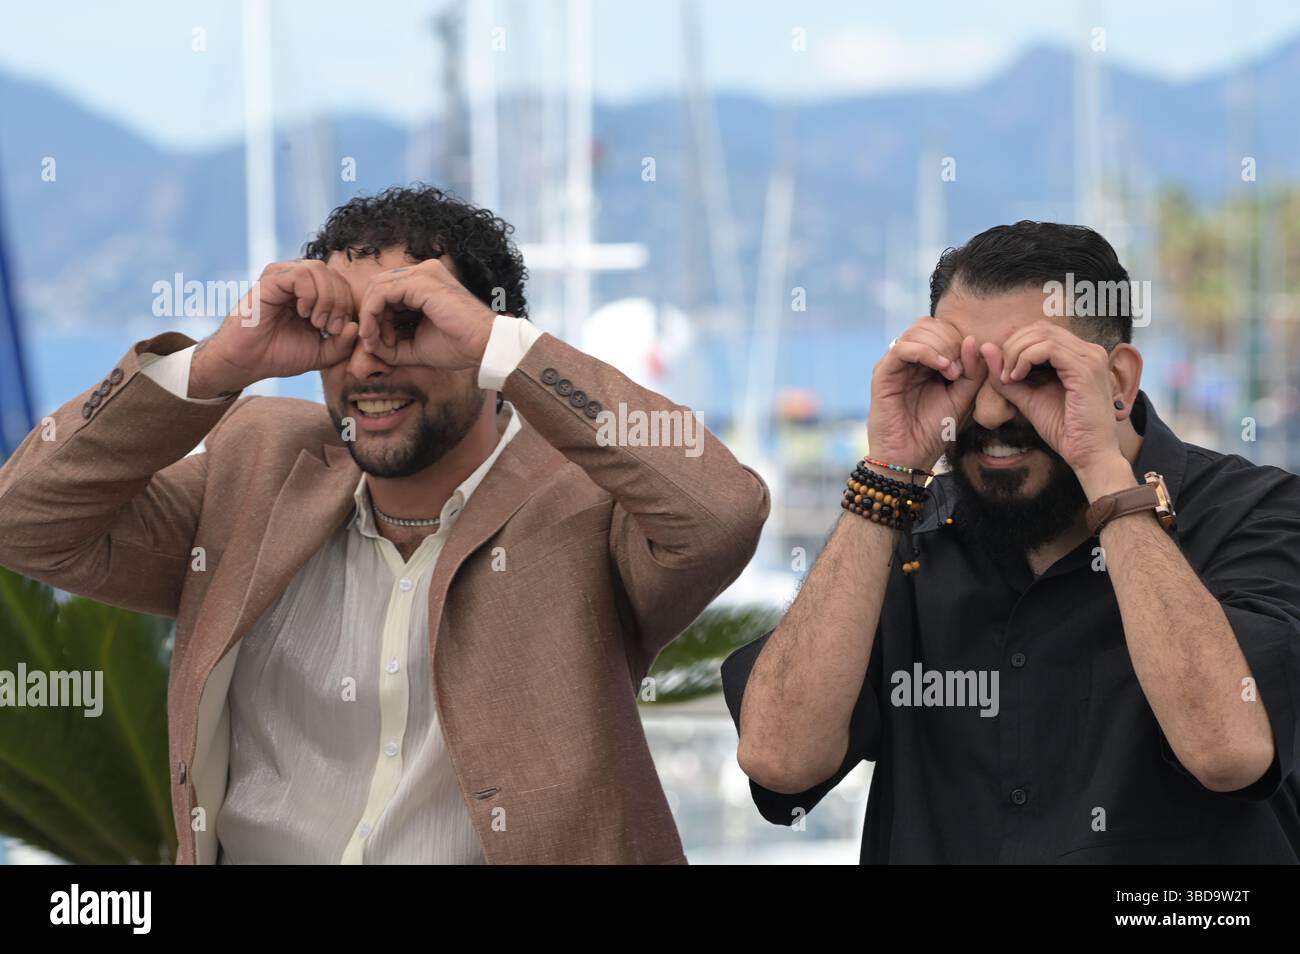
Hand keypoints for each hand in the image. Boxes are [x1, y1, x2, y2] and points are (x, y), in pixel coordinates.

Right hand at [189, 260, 358, 397]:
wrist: (248, 362)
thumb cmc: (281, 355)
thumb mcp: (322, 353)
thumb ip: (343, 343)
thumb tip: (356, 325)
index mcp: (311, 292)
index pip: (341, 284)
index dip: (348, 305)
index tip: (338, 331)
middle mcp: (297, 280)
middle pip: (333, 274)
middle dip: (340, 303)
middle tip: (330, 328)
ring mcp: (282, 277)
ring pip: (318, 269)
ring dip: (326, 298)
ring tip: (316, 322)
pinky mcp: (269, 280)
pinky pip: (300, 274)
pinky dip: (309, 294)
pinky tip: (303, 313)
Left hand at [355, 258, 495, 370]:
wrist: (484, 346)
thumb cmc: (458, 347)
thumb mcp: (416, 345)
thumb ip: (392, 344)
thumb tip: (368, 344)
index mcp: (424, 283)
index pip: (387, 293)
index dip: (377, 319)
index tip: (382, 345)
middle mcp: (422, 272)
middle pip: (378, 288)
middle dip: (371, 318)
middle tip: (376, 344)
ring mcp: (422, 273)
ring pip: (376, 288)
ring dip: (369, 318)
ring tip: (375, 342)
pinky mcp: (419, 281)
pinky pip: (381, 293)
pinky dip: (372, 315)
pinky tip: (375, 335)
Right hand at [868, 317, 984, 470]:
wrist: (910, 456)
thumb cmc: (934, 431)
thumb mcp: (964, 398)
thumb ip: (974, 371)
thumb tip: (973, 339)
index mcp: (925, 362)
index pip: (941, 329)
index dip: (959, 340)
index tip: (970, 367)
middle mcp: (907, 360)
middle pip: (929, 325)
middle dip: (951, 341)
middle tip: (960, 370)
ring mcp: (894, 365)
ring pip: (917, 332)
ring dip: (941, 346)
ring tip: (952, 372)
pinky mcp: (883, 374)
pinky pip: (903, 349)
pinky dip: (925, 352)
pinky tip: (941, 367)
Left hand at [980, 320, 1126, 491]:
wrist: (1088, 454)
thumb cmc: (1063, 429)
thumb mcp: (1028, 397)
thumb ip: (1008, 375)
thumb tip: (986, 347)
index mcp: (1079, 355)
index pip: (1041, 331)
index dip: (1016, 343)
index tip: (1003, 370)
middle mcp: (1089, 351)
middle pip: (1040, 328)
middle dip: (1013, 346)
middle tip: (1003, 373)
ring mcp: (1090, 358)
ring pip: (1042, 335)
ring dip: (1016, 353)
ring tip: (1009, 377)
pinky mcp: (1086, 369)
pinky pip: (1048, 349)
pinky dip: (1026, 358)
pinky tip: (1017, 377)